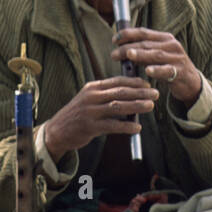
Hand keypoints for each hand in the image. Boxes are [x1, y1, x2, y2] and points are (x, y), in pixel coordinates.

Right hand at [44, 75, 158, 161]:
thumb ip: (107, 96)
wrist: (57, 131)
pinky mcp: (90, 127)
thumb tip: (133, 96)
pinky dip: (126, 127)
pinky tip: (137, 127)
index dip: (134, 82)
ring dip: (136, 106)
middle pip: (120, 92)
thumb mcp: (89, 100)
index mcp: (92, 87)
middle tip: (155, 94)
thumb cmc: (79, 115)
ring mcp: (90, 112)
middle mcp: (91, 97)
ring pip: (118, 107)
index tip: (147, 85)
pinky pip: (112, 126)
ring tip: (150, 106)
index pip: (117, 81)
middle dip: (140, 92)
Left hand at [112, 27, 201, 106]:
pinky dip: (157, 70)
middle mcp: (172, 45)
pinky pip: (167, 70)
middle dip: (128, 47)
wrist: (190, 82)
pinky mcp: (180, 71)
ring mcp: (177, 58)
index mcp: (165, 38)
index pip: (144, 32)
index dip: (128, 34)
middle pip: (147, 44)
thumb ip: (143, 52)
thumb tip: (122, 49)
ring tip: (128, 55)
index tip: (114, 39)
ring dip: (141, 54)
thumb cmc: (169, 67)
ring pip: (156, 54)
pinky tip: (148, 71)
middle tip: (114, 54)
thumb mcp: (157, 56)